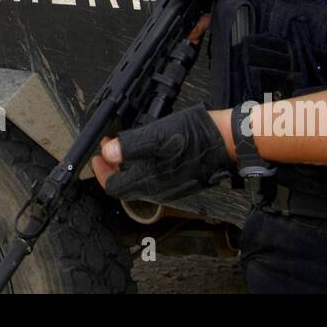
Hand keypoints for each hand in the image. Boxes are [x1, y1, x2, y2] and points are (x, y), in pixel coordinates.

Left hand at [90, 104, 234, 202]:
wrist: (228, 142)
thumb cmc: (194, 138)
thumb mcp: (156, 135)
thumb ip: (130, 146)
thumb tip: (107, 153)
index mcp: (148, 182)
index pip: (113, 187)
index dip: (101, 171)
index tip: (97, 155)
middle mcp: (158, 191)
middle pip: (126, 185)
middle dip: (113, 167)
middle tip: (110, 146)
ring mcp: (171, 188)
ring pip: (141, 181)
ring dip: (129, 165)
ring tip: (127, 145)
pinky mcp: (182, 181)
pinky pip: (156, 177)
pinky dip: (145, 165)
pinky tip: (150, 149)